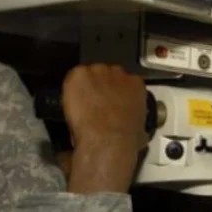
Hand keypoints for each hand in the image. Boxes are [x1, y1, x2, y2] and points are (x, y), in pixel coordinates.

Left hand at [61, 64, 147, 193]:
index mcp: (136, 84)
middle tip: (97, 103)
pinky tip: (72, 100)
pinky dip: (71, 87)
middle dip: (102, 86)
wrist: (108, 139)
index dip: (117, 90)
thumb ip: (134, 114)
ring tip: (82, 103)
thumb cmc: (125, 137)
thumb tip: (133, 122)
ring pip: (89, 74)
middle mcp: (118, 73)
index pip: (126, 80)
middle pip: (107, 73)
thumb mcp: (140, 126)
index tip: (113, 100)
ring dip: (86, 86)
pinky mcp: (80, 74)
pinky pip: (74, 77)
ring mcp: (98, 72)